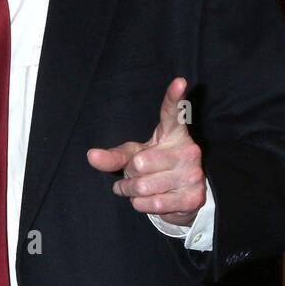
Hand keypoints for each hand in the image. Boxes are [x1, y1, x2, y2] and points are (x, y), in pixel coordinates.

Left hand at [87, 77, 204, 226]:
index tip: (179, 81)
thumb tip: (91, 156)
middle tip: (133, 177)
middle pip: (139, 163)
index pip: (172, 114)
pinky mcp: (193, 197)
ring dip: (132, 192)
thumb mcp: (133, 156)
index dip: (174, 97)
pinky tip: (148, 200)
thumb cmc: (154, 168)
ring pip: (143, 186)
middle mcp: (188, 150)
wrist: (181, 196)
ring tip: (138, 190)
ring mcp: (193, 173)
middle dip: (128, 175)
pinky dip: (141, 205)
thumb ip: (113, 156)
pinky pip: (152, 204)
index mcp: (173, 134)